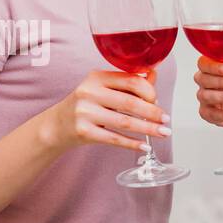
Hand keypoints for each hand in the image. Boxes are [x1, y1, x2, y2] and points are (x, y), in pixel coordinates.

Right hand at [46, 69, 170, 153]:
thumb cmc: (84, 105)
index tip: (158, 101)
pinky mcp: (84, 132)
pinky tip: (144, 146)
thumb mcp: (101, 88)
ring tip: (163, 133)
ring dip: (148, 129)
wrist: (56, 125)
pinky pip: (114, 139)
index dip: (150, 91)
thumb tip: (153, 75)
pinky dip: (132, 143)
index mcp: (96, 77)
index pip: (131, 80)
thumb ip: (126, 82)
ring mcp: (85, 113)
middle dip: (153, 113)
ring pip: (125, 122)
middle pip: (130, 103)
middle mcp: (89, 92)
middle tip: (166, 120)